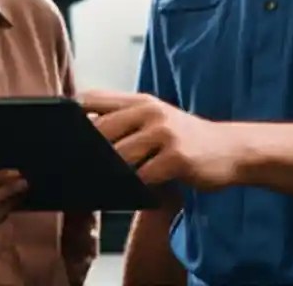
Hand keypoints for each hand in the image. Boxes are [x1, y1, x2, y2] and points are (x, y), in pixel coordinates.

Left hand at [79, 90, 245, 190]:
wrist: (231, 149)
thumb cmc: (186, 139)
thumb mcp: (156, 119)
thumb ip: (125, 121)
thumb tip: (82, 139)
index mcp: (140, 101)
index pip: (93, 98)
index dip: (72, 116)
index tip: (61, 135)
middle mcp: (151, 112)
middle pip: (101, 130)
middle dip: (87, 153)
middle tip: (76, 171)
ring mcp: (165, 133)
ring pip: (120, 155)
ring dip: (108, 174)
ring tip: (99, 185)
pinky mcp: (177, 158)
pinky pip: (143, 176)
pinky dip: (132, 187)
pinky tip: (130, 193)